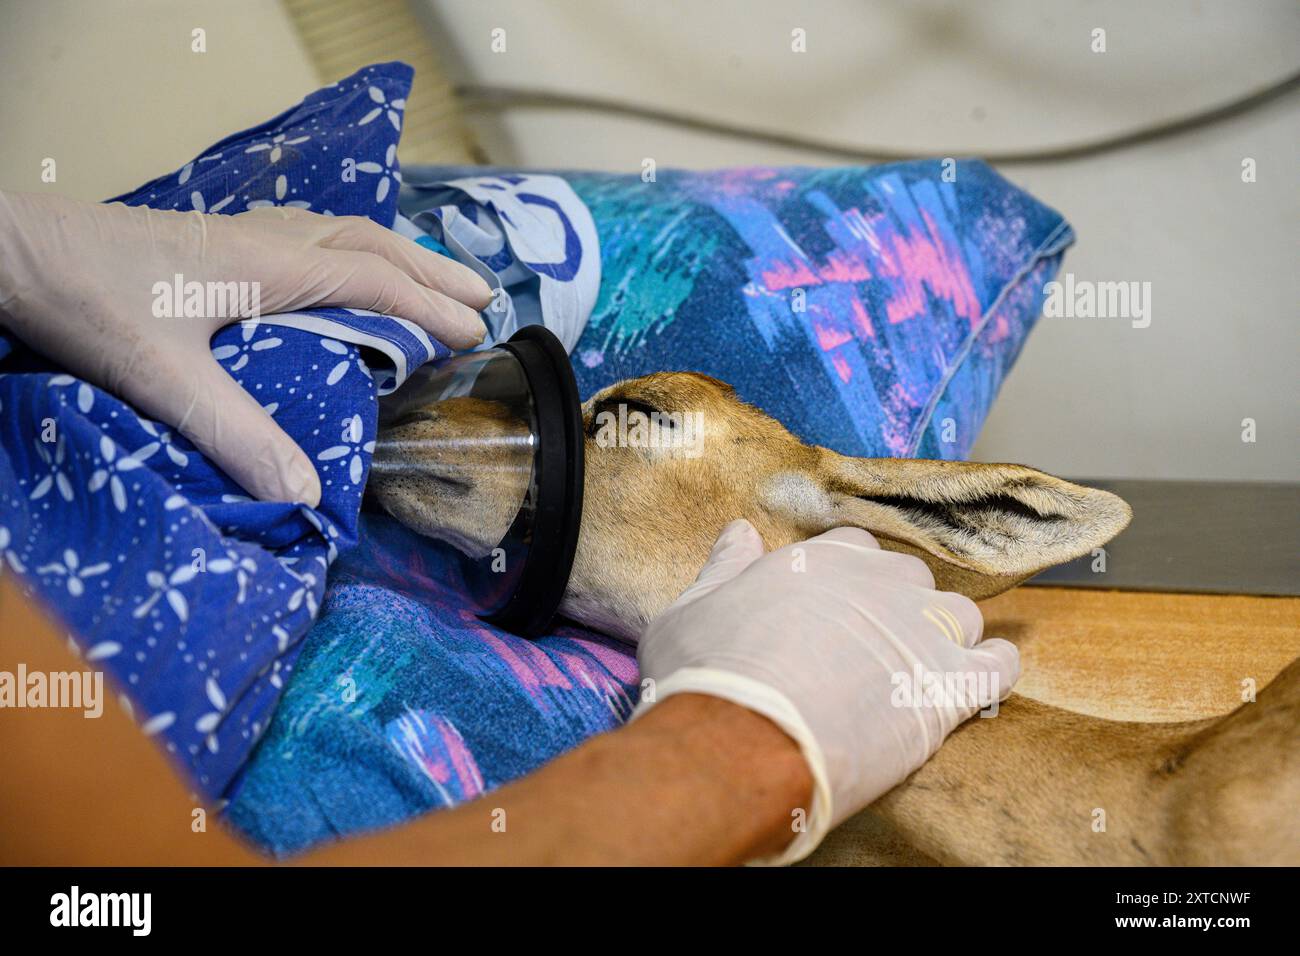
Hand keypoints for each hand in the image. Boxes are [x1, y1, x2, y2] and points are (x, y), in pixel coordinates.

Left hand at [0, 191, 492, 505]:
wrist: (13, 252)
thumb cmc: (87, 301)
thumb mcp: (165, 378)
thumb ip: (239, 434)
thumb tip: (307, 492)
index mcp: (268, 266)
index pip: (373, 279)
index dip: (429, 306)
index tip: (476, 331)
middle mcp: (264, 241)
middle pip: (370, 243)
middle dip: (432, 269)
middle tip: (484, 294)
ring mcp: (238, 236)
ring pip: (341, 233)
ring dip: (396, 254)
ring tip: (434, 277)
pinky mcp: (213, 242)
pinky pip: (309, 236)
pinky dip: (353, 250)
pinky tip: (343, 271)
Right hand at [636, 519, 1020, 864]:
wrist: (741, 740)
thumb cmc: (705, 677)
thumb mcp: (690, 609)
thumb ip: (724, 566)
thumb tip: (739, 530)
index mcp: (820, 560)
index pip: (853, 550)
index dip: (848, 581)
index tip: (835, 610)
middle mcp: (879, 582)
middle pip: (909, 579)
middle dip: (897, 606)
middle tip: (870, 649)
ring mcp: (921, 630)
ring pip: (959, 615)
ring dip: (946, 636)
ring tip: (919, 669)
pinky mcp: (950, 686)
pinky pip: (999, 666)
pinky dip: (996, 668)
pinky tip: (979, 679)